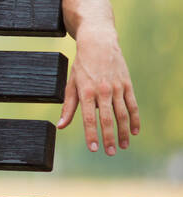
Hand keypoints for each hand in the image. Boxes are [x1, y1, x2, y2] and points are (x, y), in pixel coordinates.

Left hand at [56, 25, 139, 154]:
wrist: (98, 43)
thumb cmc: (82, 66)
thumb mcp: (71, 84)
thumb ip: (68, 106)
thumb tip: (61, 126)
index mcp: (86, 91)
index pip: (89, 118)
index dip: (91, 135)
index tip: (93, 149)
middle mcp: (102, 91)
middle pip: (107, 119)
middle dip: (108, 138)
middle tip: (110, 153)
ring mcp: (116, 88)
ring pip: (123, 114)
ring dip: (124, 132)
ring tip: (123, 146)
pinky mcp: (127, 84)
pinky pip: (133, 105)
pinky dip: (135, 119)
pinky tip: (135, 131)